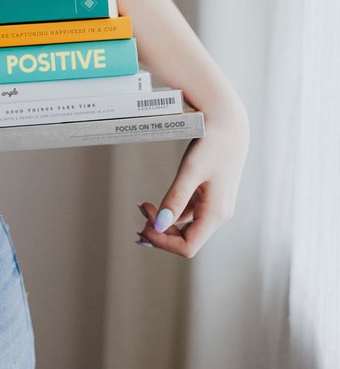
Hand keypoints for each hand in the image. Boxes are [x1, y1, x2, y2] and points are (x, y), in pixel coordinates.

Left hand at [135, 105, 248, 257]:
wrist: (229, 122)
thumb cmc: (211, 143)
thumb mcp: (191, 169)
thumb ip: (176, 198)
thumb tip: (159, 226)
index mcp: (216, 213)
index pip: (187, 246)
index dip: (162, 242)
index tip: (142, 226)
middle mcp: (219, 215)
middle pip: (186, 239)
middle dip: (160, 232)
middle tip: (140, 212)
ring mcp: (216, 206)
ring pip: (186, 227)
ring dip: (163, 222)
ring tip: (142, 207)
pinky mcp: (211, 197)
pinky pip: (189, 213)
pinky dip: (171, 211)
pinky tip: (155, 204)